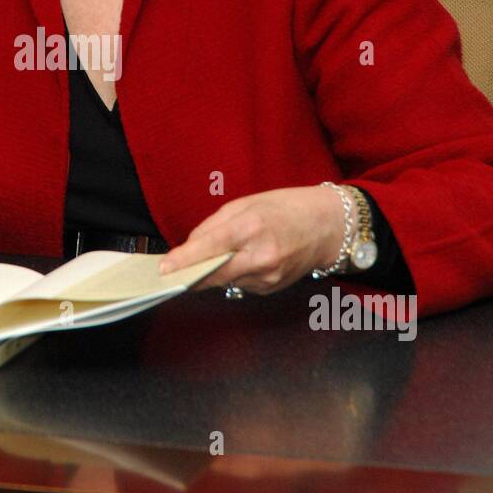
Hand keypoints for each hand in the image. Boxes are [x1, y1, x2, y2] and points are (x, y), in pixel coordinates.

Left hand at [158, 185, 345, 294]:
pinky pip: (240, 285)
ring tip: (222, 255)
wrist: (328, 227)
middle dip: (192, 273)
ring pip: (225, 281)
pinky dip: (233, 275)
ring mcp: (268, 276)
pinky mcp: (272, 288)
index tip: (164, 268)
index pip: (209, 248)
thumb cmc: (287, 209)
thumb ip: (214, 226)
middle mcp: (261, 256)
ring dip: (215, 272)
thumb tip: (189, 247)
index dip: (183, 260)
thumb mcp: (246, 204)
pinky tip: (242, 261)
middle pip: (213, 273)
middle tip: (175, 272)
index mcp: (252, 227)